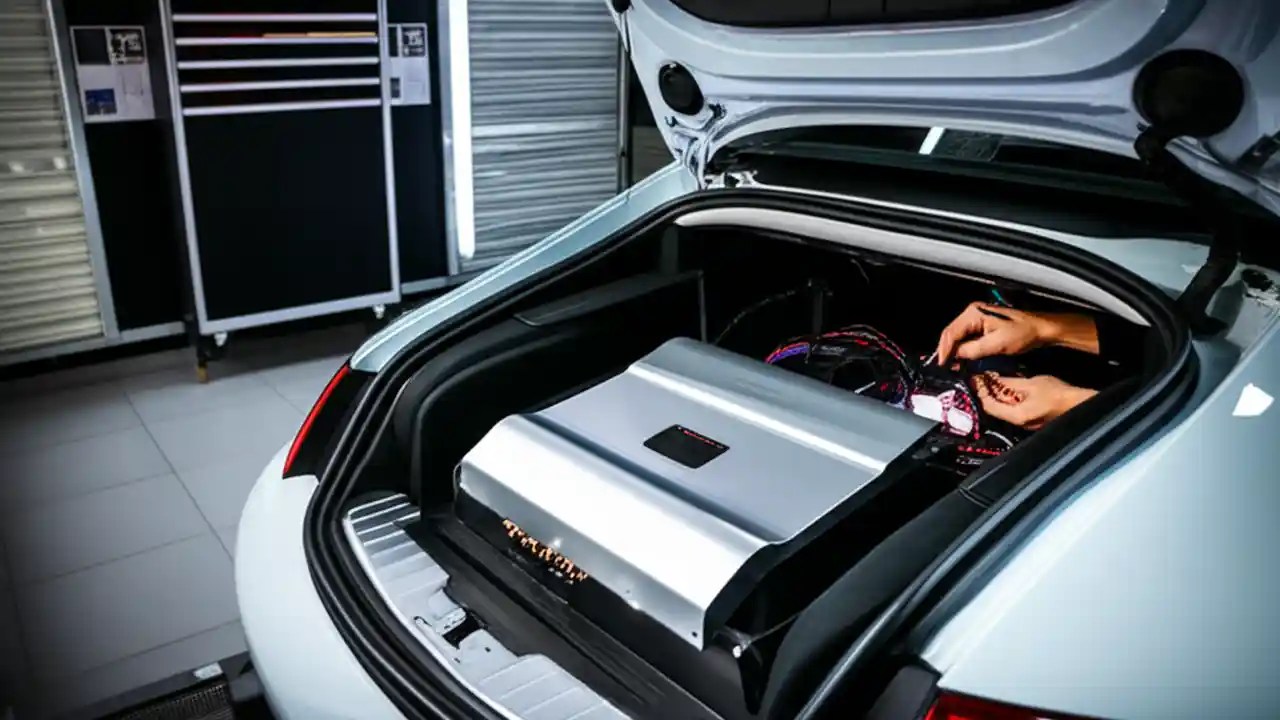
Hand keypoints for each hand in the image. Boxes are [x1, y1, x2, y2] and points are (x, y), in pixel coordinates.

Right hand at [935, 303, 1099, 363]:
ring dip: (954, 351)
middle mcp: (973, 312)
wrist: (1042, 329)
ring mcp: (977, 317)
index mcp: (974, 313)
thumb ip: (973, 350)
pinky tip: (962, 359)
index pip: (951, 333)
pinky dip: (963, 348)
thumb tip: (956, 356)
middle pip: (951, 333)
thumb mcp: (997, 344)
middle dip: (947, 351)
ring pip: (958, 336)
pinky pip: (966, 337)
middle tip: (944, 368)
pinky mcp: (982, 324)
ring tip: (951, 366)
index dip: (944, 351)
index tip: (942, 366)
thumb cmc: (1024, 333)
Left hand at [973, 373, 1096, 429]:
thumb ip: (1010, 383)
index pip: (989, 406)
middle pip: (995, 409)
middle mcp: (1018, 424)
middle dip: (989, 394)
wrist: (1079, 404)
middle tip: (985, 380)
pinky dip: (1009, 400)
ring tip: (995, 382)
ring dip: (998, 397)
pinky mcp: (1031, 421)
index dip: (982, 392)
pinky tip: (1011, 390)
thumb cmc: (1057, 395)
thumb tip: (993, 380)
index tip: (978, 380)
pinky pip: (1014, 411)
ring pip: (1004, 410)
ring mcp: (1025, 424)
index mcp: (1015, 416)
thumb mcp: (1031, 384)